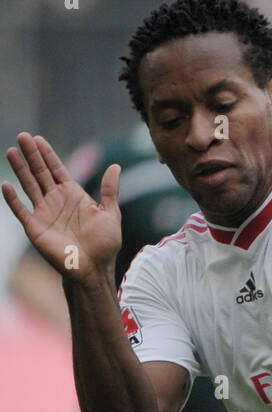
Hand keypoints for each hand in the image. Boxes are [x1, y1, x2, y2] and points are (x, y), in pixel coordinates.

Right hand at [3, 133, 120, 283]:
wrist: (94, 270)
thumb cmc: (104, 245)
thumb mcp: (110, 214)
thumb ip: (109, 191)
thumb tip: (115, 166)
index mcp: (72, 195)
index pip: (56, 169)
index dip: (47, 154)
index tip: (38, 139)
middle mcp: (56, 201)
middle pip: (40, 172)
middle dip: (32, 155)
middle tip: (23, 136)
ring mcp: (44, 213)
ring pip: (29, 186)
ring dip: (20, 169)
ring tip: (12, 151)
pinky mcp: (36, 228)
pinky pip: (21, 211)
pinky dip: (13, 199)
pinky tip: (6, 185)